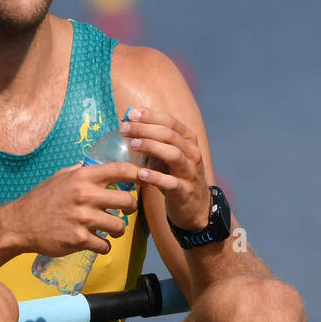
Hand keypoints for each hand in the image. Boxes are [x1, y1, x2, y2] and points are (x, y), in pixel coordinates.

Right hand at [0, 160, 139, 260]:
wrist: (20, 224)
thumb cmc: (40, 199)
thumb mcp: (59, 177)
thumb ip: (80, 172)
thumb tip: (97, 166)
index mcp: (82, 177)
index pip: (121, 170)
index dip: (138, 175)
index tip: (144, 179)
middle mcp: (85, 196)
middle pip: (127, 201)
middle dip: (131, 208)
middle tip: (126, 211)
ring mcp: (83, 219)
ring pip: (119, 226)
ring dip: (118, 230)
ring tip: (111, 230)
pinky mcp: (79, 239)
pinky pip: (104, 245)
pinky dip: (104, 247)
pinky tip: (98, 243)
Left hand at [121, 107, 210, 229]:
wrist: (195, 207)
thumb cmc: (175, 176)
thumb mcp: (167, 156)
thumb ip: (153, 142)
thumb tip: (128, 126)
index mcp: (188, 140)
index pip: (170, 122)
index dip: (150, 116)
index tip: (131, 114)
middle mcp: (192, 153)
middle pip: (169, 135)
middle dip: (145, 129)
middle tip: (125, 129)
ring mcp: (190, 172)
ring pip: (173, 154)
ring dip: (151, 147)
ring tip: (132, 145)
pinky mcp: (184, 191)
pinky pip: (170, 182)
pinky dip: (154, 177)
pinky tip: (140, 174)